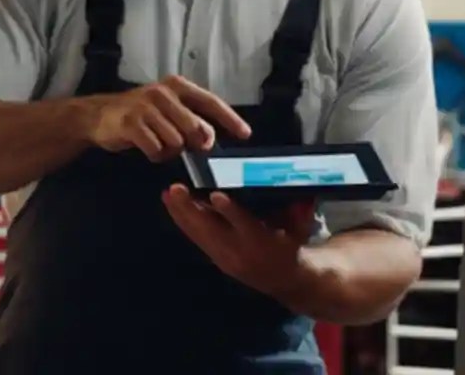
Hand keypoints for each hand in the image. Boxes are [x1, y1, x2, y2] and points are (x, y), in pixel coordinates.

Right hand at [90, 75, 250, 161]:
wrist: (100, 115)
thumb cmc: (140, 113)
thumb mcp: (168, 110)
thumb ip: (190, 120)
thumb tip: (210, 140)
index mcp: (177, 86)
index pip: (210, 101)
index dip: (230, 119)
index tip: (245, 134)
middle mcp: (164, 92)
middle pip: (195, 128)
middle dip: (194, 143)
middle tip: (182, 146)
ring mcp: (146, 107)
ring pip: (176, 142)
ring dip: (170, 150)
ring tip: (158, 143)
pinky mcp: (132, 123)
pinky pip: (156, 150)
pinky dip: (155, 155)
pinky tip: (147, 148)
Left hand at [163, 184, 317, 300]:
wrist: (286, 281)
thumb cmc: (292, 244)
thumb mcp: (297, 227)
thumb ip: (294, 209)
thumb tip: (292, 183)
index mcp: (260, 241)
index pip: (244, 224)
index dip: (230, 210)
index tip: (216, 194)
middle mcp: (238, 250)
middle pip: (210, 230)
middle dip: (190, 210)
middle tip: (175, 188)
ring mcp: (224, 256)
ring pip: (198, 235)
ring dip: (180, 214)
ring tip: (166, 194)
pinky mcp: (216, 258)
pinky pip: (197, 239)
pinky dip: (184, 223)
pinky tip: (172, 208)